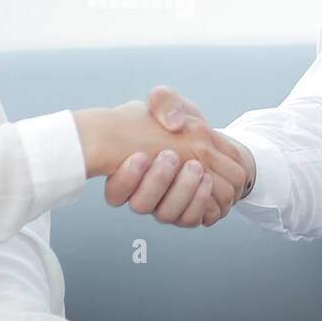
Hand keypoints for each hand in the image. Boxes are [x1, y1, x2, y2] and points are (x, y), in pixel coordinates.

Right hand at [102, 86, 254, 227]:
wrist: (206, 140)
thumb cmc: (179, 123)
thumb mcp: (170, 103)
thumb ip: (164, 101)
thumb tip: (173, 122)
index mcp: (130, 169)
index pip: (114, 191)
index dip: (124, 179)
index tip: (140, 155)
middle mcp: (144, 193)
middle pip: (141, 205)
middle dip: (157, 182)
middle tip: (173, 156)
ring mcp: (164, 205)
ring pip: (166, 215)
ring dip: (182, 192)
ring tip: (197, 167)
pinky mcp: (187, 212)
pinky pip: (190, 220)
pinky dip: (200, 203)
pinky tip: (207, 181)